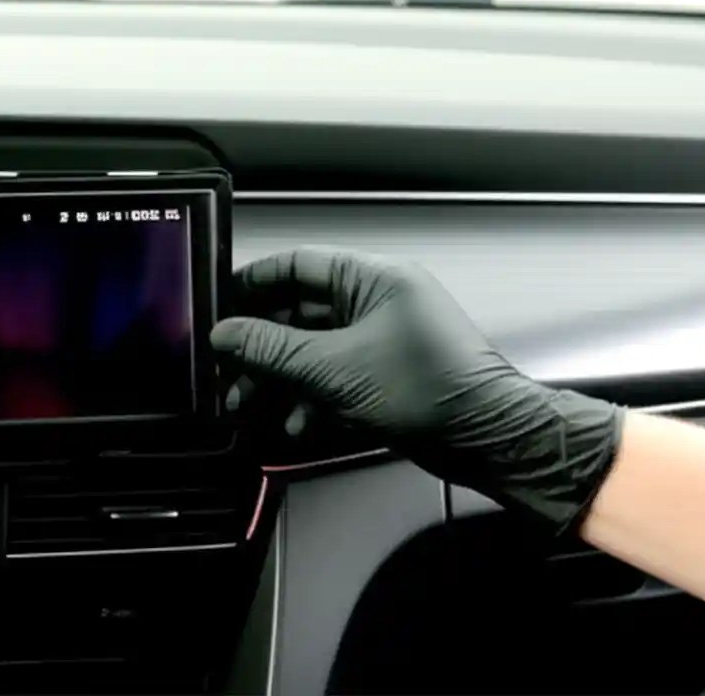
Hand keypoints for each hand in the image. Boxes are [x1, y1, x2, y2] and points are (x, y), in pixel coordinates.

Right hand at [210, 248, 623, 531]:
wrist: (487, 439)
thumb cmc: (425, 389)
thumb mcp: (334, 368)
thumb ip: (273, 350)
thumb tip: (224, 335)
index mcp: (372, 279)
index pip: (298, 264)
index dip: (253, 283)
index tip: (217, 306)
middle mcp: (377, 302)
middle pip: (299, 312)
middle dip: (260, 345)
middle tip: (223, 369)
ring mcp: (382, 340)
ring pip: (312, 350)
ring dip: (278, 378)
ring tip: (245, 405)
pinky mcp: (385, 376)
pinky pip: (334, 377)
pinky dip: (309, 399)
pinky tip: (292, 425)